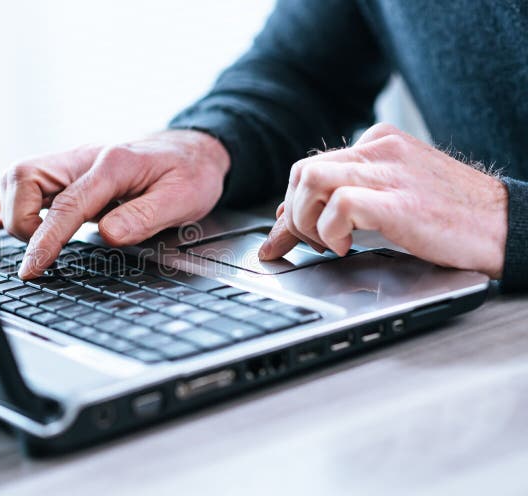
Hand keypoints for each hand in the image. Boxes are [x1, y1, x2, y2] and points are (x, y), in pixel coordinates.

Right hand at [0, 130, 229, 278]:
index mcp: (113, 164)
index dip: (46, 238)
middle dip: (21, 220)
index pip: (68, 203)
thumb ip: (144, 217)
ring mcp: (70, 166)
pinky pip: (21, 189)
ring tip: (22, 248)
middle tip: (40, 253)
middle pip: (24, 177)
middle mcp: (83, 159)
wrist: (192, 150)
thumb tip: (108, 235)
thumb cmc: (189, 173)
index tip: (32, 267)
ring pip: (16, 179)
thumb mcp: (183, 198)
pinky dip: (0, 212)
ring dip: (9, 214)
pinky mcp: (64, 177)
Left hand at [259, 123, 507, 278]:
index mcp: (379, 143)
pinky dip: (330, 231)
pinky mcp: (397, 201)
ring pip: (310, 180)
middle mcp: (380, 149)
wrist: (504, 225)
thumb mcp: (393, 194)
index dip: (290, 204)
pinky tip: (347, 247)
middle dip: (293, 214)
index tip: (283, 235)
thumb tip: (293, 214)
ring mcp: (389, 172)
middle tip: (310, 244)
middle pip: (302, 171)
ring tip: (328, 244)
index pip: (312, 165)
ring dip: (306, 220)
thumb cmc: (451, 215)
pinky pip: (338, 205)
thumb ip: (347, 195)